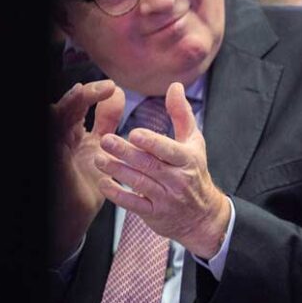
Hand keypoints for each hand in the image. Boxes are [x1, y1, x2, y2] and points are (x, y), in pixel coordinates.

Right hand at [51, 80, 123, 262]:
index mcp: (76, 134)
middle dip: (84, 95)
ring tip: (82, 93)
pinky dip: (55, 123)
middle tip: (106, 87)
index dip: (94, 94)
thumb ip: (107, 122)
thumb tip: (117, 94)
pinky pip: (50, 136)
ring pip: (56, 119)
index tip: (114, 88)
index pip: (81, 107)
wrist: (74, 216)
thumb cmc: (86, 184)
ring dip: (69, 105)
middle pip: (69, 108)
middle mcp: (63, 138)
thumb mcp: (102, 148)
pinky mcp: (52, 160)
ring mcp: (55, 148)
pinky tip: (61, 113)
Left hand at [93, 83, 231, 258]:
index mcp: (187, 160)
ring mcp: (166, 198)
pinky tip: (104, 184)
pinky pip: (134, 205)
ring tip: (99, 159)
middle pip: (149, 165)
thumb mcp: (194, 143)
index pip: (169, 150)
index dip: (152, 143)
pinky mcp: (154, 214)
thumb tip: (175, 86)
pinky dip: (118, 195)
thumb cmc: (195, 173)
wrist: (202, 216)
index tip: (135, 133)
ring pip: (139, 183)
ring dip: (117, 171)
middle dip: (126, 153)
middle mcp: (178, 180)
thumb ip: (182, 114)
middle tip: (106, 140)